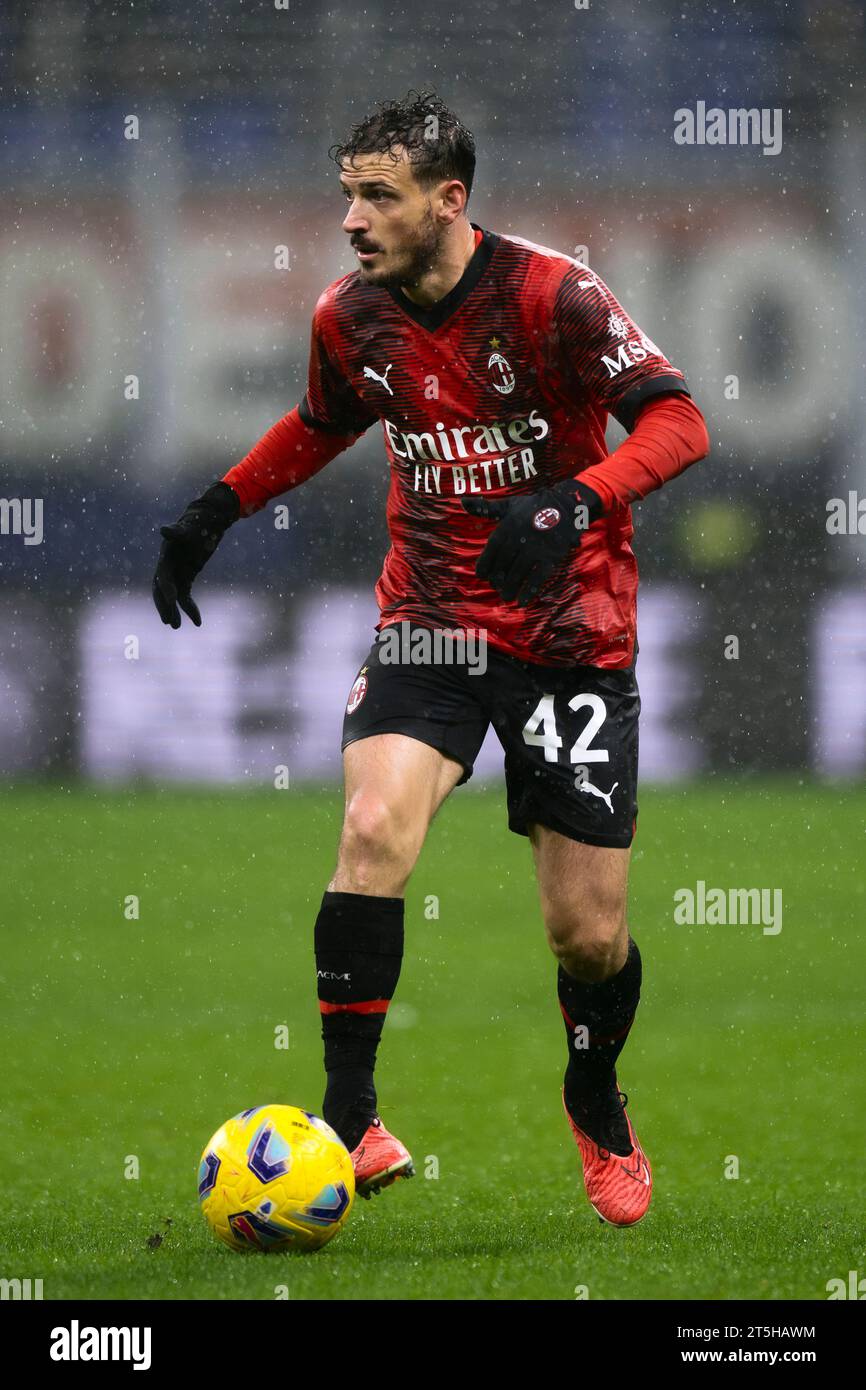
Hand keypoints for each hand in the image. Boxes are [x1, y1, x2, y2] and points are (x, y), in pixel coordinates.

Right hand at [152, 482, 239, 627]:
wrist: (208, 519)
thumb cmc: (199, 521)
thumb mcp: (190, 527)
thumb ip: (177, 531)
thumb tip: (163, 530)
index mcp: (166, 554)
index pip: (162, 574)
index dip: (166, 587)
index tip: (172, 600)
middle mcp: (169, 565)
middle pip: (162, 589)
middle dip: (164, 605)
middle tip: (169, 622)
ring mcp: (177, 571)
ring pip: (173, 596)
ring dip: (174, 611)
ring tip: (176, 627)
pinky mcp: (187, 576)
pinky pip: (186, 596)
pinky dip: (190, 608)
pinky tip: (197, 622)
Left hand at [461, 479, 603, 605]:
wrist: (566, 506)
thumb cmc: (533, 507)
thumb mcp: (509, 505)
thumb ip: (486, 507)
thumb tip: (462, 502)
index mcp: (508, 526)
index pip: (492, 549)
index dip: (485, 564)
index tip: (482, 575)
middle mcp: (520, 538)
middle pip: (503, 564)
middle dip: (497, 579)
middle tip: (496, 587)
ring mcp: (536, 548)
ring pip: (518, 573)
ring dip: (510, 588)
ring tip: (506, 597)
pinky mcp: (551, 557)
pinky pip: (538, 577)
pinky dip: (529, 591)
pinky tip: (523, 601)